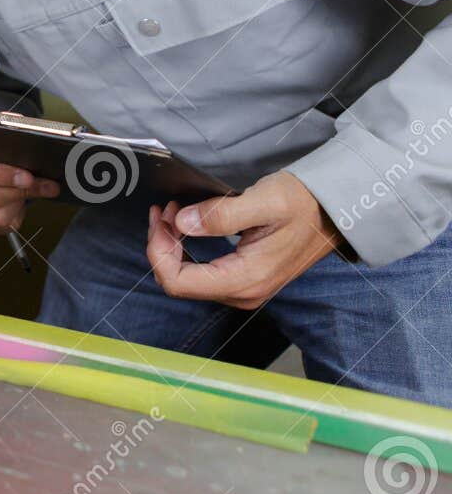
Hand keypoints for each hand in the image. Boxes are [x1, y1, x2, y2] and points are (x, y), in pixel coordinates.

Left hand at [146, 171, 343, 309]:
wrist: (335, 212)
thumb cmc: (304, 204)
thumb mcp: (264, 201)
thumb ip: (221, 215)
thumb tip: (184, 223)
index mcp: (245, 279)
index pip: (177, 282)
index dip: (158, 250)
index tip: (162, 217)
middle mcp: (242, 292)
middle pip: (178, 281)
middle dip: (163, 244)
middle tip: (167, 210)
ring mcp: (243, 289)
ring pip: (186, 277)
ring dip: (172, 244)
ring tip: (174, 212)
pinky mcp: (243, 279)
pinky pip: (201, 272)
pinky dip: (185, 248)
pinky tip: (186, 224)